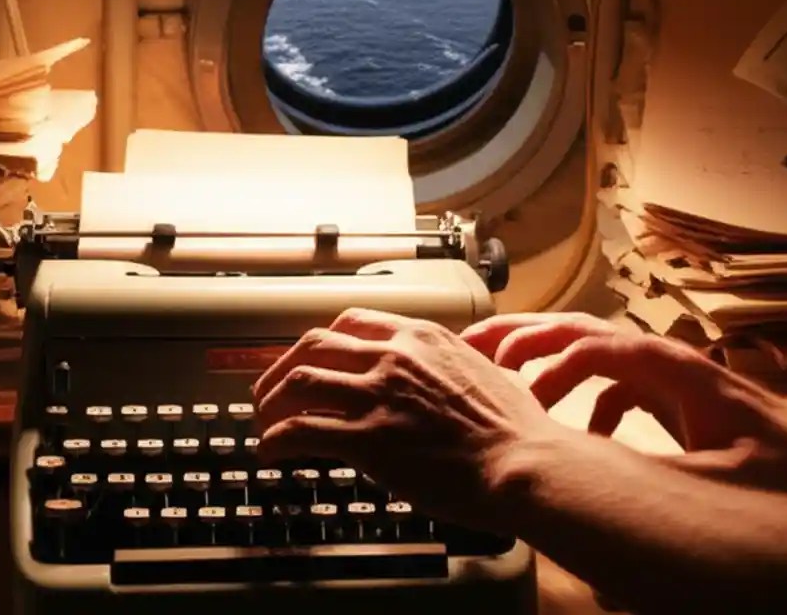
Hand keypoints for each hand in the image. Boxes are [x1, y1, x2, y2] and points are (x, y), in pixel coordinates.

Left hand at [252, 308, 568, 527]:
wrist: (523, 464)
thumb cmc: (517, 430)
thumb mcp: (487, 372)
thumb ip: (454, 366)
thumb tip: (449, 375)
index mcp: (420, 337)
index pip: (350, 322)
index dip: (319, 343)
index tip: (308, 360)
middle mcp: (393, 357)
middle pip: (312, 345)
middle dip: (282, 368)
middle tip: (271, 390)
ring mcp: (376, 395)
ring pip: (297, 382)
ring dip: (270, 401)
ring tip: (263, 422)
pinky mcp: (366, 438)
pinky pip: (300, 430)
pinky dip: (275, 439)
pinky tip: (271, 451)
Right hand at [462, 313, 786, 493]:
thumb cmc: (774, 458)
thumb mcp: (712, 470)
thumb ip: (654, 470)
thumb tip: (595, 480)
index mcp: (663, 366)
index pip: (588, 347)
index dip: (544, 364)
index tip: (514, 391)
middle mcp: (652, 356)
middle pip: (572, 327)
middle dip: (518, 333)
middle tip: (468, 345)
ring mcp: (652, 368)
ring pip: (579, 346)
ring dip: (533, 353)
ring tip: (489, 368)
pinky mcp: (655, 387)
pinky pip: (598, 378)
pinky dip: (569, 392)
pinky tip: (564, 429)